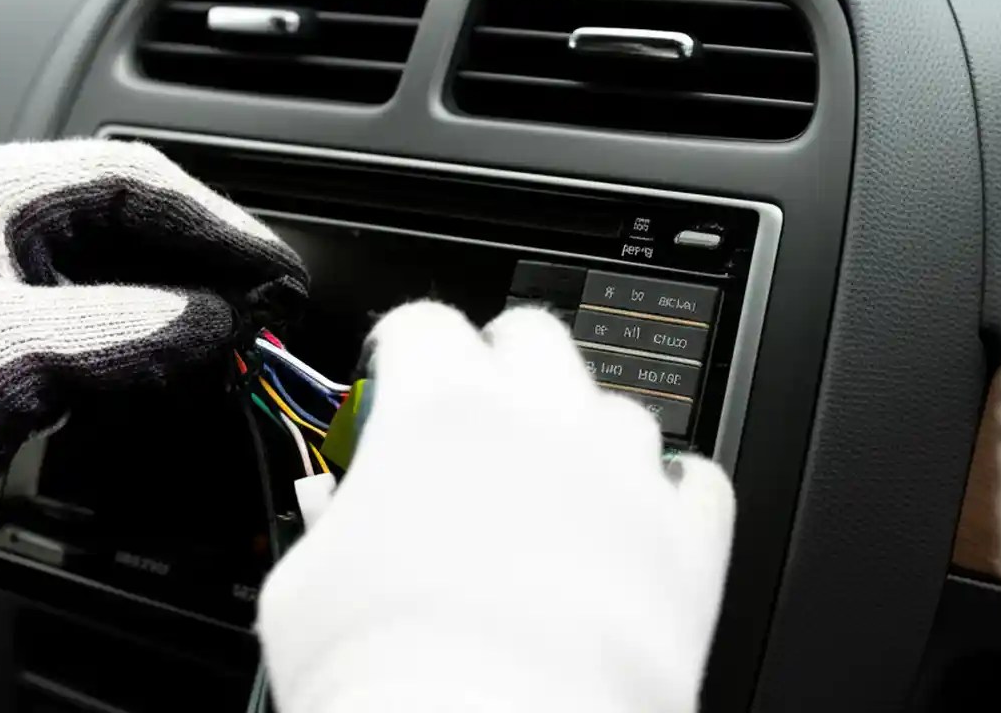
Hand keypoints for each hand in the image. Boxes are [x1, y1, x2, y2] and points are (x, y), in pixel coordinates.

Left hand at [0, 139, 305, 620]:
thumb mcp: (18, 361)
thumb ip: (133, 329)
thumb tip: (219, 320)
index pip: (129, 181)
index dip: (213, 220)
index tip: (270, 263)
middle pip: (132, 219)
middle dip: (205, 259)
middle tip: (267, 298)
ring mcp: (1, 280)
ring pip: (123, 269)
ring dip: (183, 299)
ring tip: (239, 330)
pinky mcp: (8, 335)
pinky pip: (103, 316)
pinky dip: (152, 336)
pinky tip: (186, 358)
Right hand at [258, 302, 733, 712]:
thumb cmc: (386, 674)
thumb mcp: (302, 586)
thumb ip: (333, 523)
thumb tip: (345, 527)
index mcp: (438, 412)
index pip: (423, 325)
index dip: (403, 348)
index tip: (398, 375)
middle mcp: (543, 422)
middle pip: (533, 335)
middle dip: (501, 363)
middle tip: (478, 414)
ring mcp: (626, 477)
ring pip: (618, 407)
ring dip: (583, 434)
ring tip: (554, 490)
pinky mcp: (688, 546)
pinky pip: (697, 485)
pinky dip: (669, 497)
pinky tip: (639, 524)